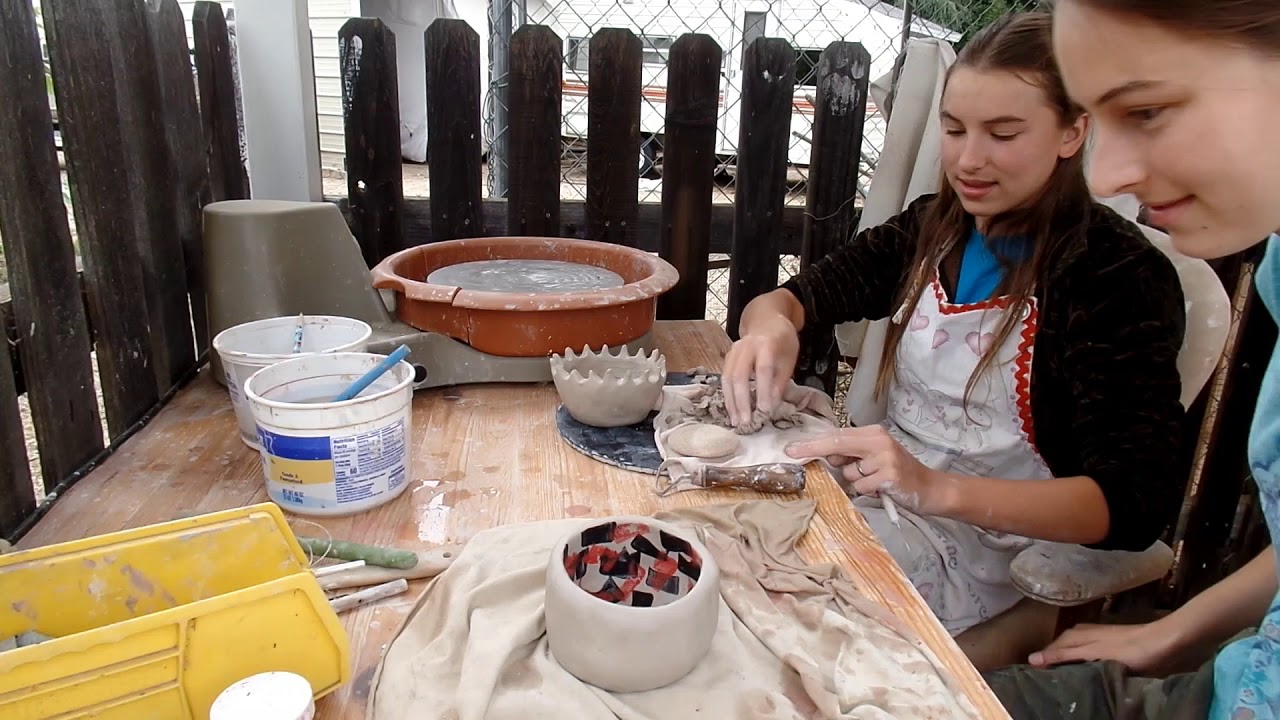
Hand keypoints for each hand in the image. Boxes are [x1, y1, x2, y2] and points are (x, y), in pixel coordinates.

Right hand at [721, 315, 799, 426]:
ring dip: (731, 402)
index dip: (763, 391)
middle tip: (746, 422)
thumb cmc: (782, 342)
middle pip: (740, 375)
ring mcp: (734, 351)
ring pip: (728, 378)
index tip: (765, 411)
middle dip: (742, 401)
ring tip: (736, 421)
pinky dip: (728, 396)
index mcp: (767, 343)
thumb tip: (772, 406)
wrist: (766, 322)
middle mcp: (746, 346)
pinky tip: (732, 411)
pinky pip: (724, 378)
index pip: (763, 369)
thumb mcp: (788, 360)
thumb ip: (780, 382)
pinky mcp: (727, 358)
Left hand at [785, 425, 950, 515]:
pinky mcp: (890, 476)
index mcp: (873, 434)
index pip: (837, 436)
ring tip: (875, 482)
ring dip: (857, 482)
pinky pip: (862, 487)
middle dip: (814, 451)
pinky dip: (868, 492)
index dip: (812, 442)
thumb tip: (825, 455)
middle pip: (837, 446)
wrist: (930, 488)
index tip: (790, 448)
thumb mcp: (874, 458)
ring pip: (849, 473)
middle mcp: (878, 441)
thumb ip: (852, 455)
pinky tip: (883, 489)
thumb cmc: (898, 474)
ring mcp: (885, 458)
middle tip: (793, 453)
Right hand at [1029, 621, 1180, 674]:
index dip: (1040, 663)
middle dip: (1051, 664)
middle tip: (1046, 684)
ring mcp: (1093, 638)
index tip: (1033, 680)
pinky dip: (1080, 665)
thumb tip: (1031, 659)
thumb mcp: (1093, 653)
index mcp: (1073, 634)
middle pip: (1059, 651)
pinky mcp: (1105, 646)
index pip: (1048, 650)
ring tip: (1061, 682)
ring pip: (1071, 654)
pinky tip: (1082, 674)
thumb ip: (1064, 655)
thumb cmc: (1128, 648)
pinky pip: (1084, 656)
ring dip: (1066, 665)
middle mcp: (1080, 633)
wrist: (1161, 641)